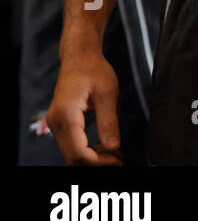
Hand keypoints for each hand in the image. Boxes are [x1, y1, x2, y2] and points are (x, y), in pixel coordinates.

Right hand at [47, 50, 122, 165]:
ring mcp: (56, 123)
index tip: (118, 159)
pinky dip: (87, 151)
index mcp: (66, 116)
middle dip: (96, 163)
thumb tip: (113, 146)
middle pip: (72, 158)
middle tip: (118, 160)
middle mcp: (56, 123)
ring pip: (71, 154)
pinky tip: (104, 148)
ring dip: (92, 159)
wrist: (79, 57)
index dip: (99, 161)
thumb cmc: (93, 69)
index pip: (79, 153)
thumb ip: (109, 122)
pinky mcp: (60, 123)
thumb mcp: (107, 93)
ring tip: (114, 155)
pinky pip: (71, 145)